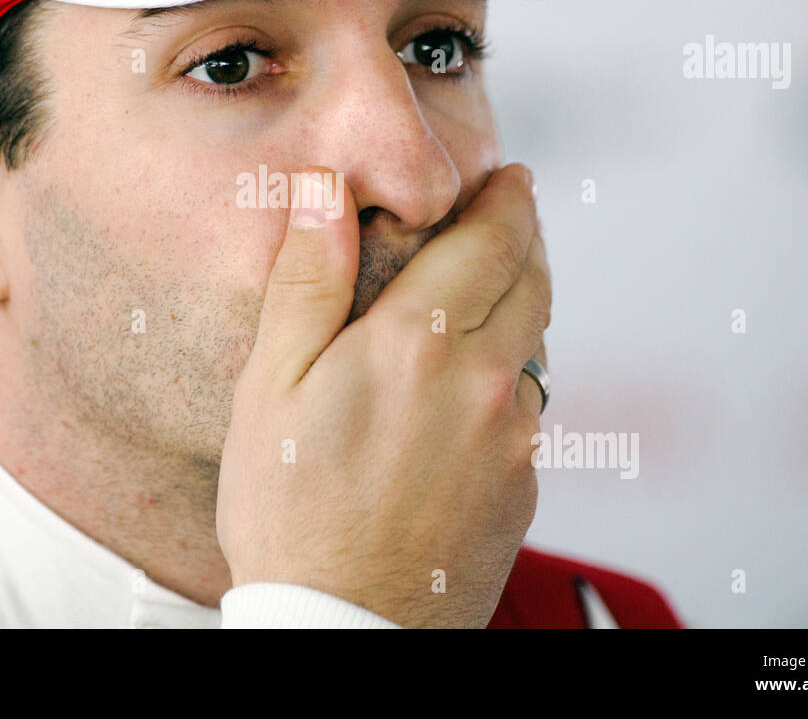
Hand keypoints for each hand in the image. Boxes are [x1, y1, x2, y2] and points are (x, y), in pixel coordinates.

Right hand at [216, 163, 549, 627]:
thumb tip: (325, 188)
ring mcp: (514, 439)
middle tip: (514, 212)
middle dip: (527, 236)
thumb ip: (307, 280)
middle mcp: (484, 382)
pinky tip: (470, 389)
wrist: (345, 630)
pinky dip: (510, 373)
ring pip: (536, 344)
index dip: (507, 200)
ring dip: (522, 303)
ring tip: (490, 291)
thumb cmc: (291, 512)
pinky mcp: (524, 487)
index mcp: (419, 343)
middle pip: (533, 282)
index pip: (492, 241)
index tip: (510, 177)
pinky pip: (527, 408)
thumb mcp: (271, 387)